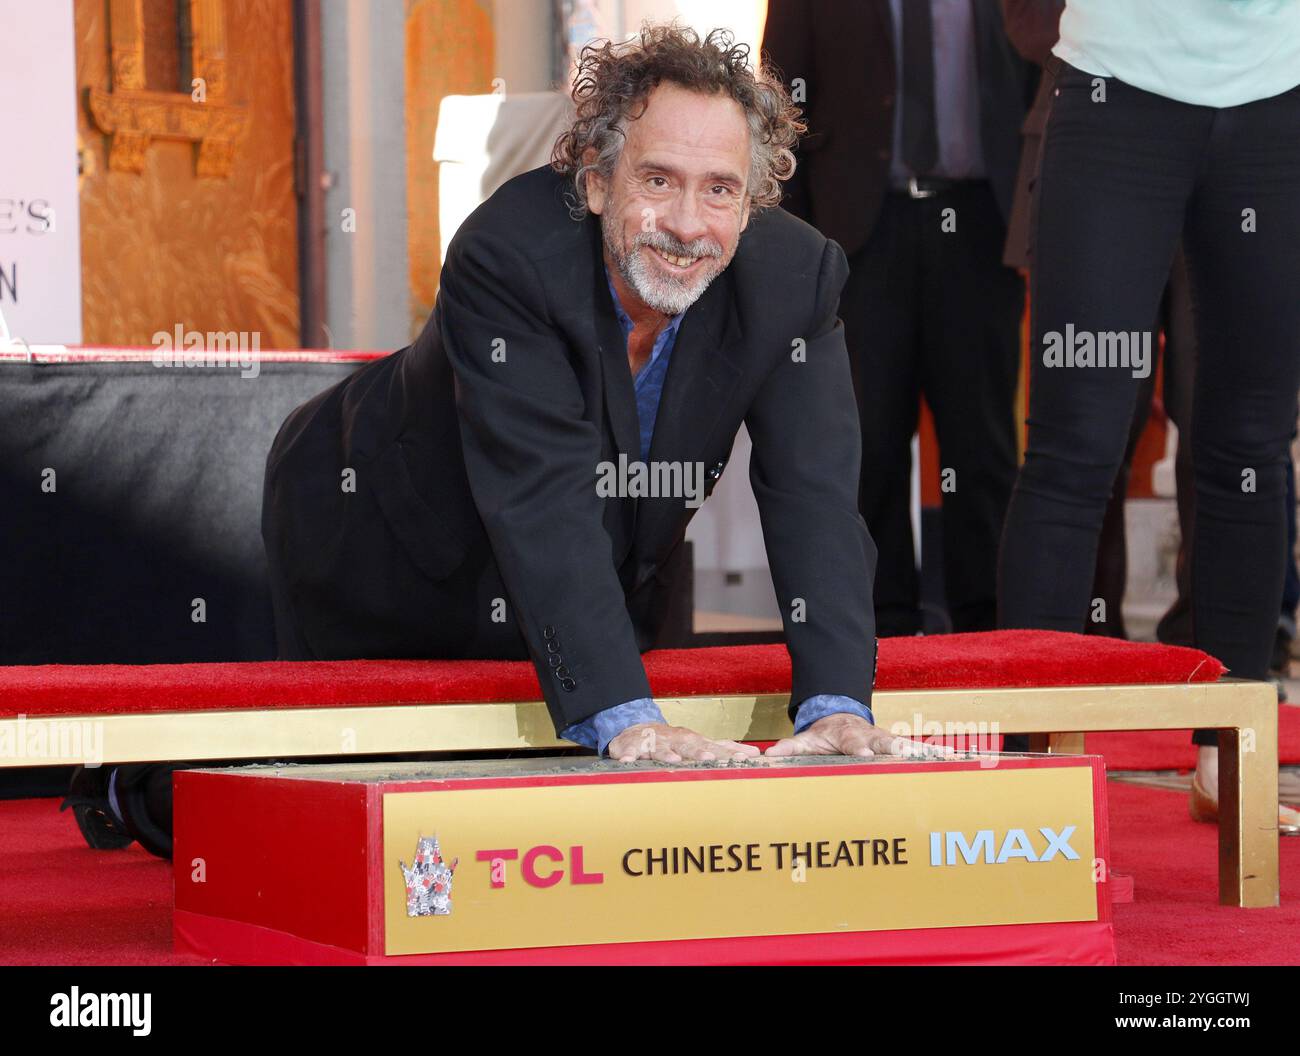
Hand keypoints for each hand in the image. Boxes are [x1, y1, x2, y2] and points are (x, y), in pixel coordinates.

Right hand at [607, 722, 762, 763]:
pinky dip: (628, 755)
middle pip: (689, 745)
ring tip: (674, 761)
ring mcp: (654, 742)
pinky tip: (627, 761)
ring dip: (666, 754)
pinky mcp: (633, 746)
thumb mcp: (699, 742)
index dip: (729, 752)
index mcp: (693, 740)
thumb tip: (755, 752)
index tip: (745, 758)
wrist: (636, 729)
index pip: (715, 746)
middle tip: (710, 758)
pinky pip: (630, 750)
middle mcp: (675, 739)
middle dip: (699, 752)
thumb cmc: (673, 740)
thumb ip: (725, 748)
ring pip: (660, 748)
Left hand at [764, 712, 955, 759]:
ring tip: (942, 757)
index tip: (864, 754)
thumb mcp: (805, 740)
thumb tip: (770, 756)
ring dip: (923, 751)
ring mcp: (888, 741)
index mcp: (849, 736)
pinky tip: (955, 758)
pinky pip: (919, 752)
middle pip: (886, 742)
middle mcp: (872, 736)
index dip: (859, 748)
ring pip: (907, 746)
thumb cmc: (824, 736)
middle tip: (905, 753)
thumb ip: (790, 748)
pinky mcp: (899, 748)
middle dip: (895, 748)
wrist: (842, 718)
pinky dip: (935, 754)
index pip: (854, 743)